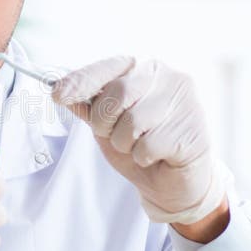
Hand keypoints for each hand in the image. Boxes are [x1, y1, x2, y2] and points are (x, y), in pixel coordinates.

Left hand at [51, 56, 226, 224]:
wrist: (172, 183)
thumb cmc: (139, 146)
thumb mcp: (106, 126)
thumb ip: (88, 107)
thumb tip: (60, 89)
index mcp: (144, 67)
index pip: (107, 67)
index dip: (80, 81)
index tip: (57, 94)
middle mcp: (167, 76)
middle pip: (118, 93)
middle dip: (104, 122)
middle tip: (112, 135)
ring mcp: (184, 100)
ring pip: (132, 122)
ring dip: (125, 144)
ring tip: (140, 146)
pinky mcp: (192, 128)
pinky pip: (149, 145)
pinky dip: (144, 157)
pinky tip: (158, 156)